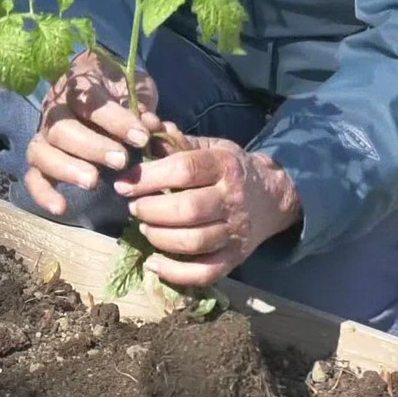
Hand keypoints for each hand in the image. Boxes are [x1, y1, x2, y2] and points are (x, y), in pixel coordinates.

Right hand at [24, 49, 162, 215]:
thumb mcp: (136, 90)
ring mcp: (43, 135)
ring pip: (42, 152)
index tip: (142, 136)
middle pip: (61, 128)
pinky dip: (43, 194)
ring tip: (93, 182)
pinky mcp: (40, 160)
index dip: (115, 120)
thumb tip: (151, 127)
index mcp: (78, 86)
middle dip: (92, 147)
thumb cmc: (121, 91)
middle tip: (121, 160)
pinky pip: (33, 177)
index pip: (90, 102)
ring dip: (67, 168)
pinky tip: (62, 208)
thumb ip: (142, 108)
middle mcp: (54, 109)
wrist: (105, 89)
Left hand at [114, 127, 302, 285]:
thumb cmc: (230, 170)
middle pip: (187, 209)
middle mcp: (233, 199)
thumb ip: (174, 141)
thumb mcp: (209, 148)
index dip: (149, 178)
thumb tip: (142, 124)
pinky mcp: (235, 258)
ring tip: (145, 227)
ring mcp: (235, 232)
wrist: (273, 197)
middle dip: (150, 210)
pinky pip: (205, 272)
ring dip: (159, 237)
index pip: (184, 169)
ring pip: (193, 242)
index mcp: (225, 166)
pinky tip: (153, 264)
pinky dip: (175, 273)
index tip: (124, 184)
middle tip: (133, 206)